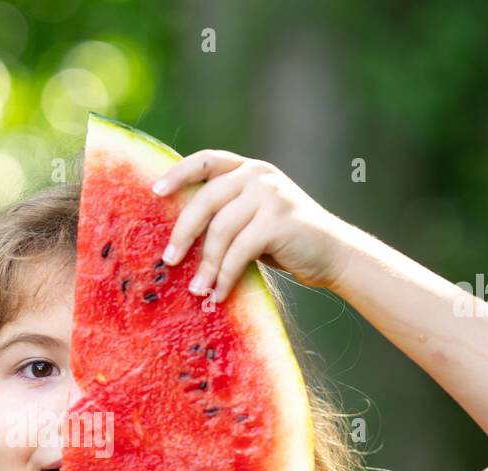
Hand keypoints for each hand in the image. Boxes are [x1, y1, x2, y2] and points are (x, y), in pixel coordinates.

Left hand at [152, 149, 353, 299]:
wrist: (334, 254)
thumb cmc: (285, 241)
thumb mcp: (252, 218)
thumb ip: (224, 213)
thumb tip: (179, 235)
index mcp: (248, 169)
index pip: (206, 161)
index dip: (178, 174)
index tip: (154, 192)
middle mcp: (258, 175)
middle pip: (206, 199)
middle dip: (183, 232)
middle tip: (168, 260)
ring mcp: (271, 195)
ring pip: (221, 230)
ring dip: (206, 264)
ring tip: (197, 290)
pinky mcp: (279, 221)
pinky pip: (239, 251)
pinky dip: (226, 275)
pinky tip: (219, 293)